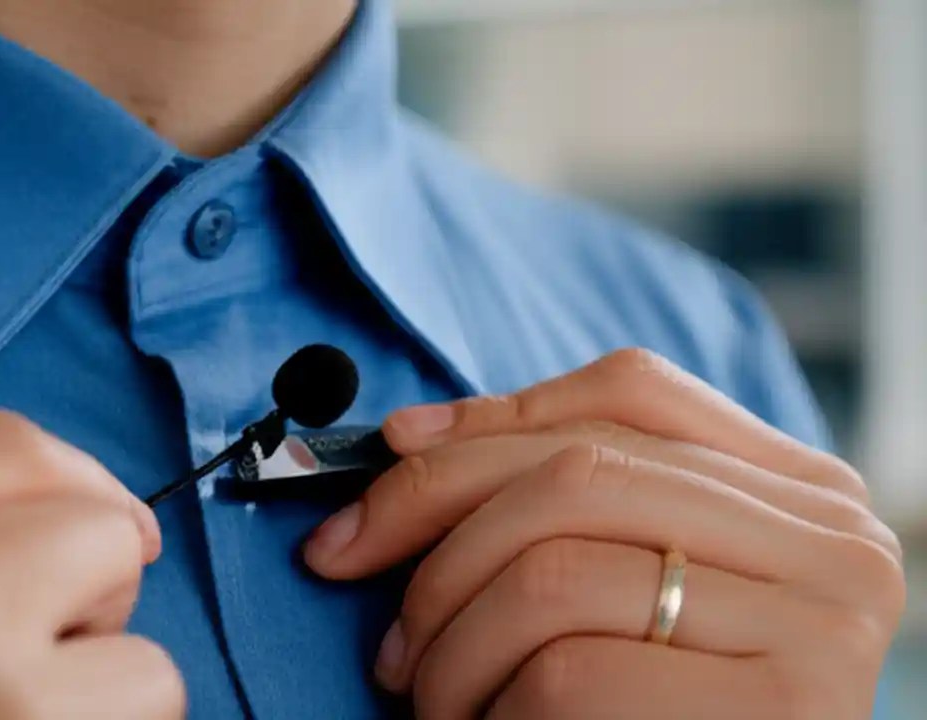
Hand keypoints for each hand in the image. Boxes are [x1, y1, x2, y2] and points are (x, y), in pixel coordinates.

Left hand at [305, 349, 904, 718]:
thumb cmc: (666, 702)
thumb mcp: (639, 582)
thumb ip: (566, 500)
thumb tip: (411, 434)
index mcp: (802, 491)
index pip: (631, 394)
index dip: (490, 415)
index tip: (387, 450)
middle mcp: (832, 543)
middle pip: (575, 471)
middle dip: (431, 522)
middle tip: (356, 574)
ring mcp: (818, 627)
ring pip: (551, 574)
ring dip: (448, 641)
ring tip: (429, 691)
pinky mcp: (781, 712)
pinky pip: (567, 675)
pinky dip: (494, 707)